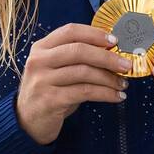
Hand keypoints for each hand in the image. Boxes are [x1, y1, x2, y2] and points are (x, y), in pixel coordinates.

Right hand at [16, 23, 131, 144]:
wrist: (27, 121)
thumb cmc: (49, 91)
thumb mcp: (56, 69)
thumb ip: (76, 58)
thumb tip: (112, 51)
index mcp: (41, 48)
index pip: (70, 31)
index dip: (95, 34)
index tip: (115, 41)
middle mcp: (39, 61)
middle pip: (79, 51)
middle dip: (107, 57)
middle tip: (126, 65)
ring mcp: (42, 80)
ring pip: (84, 72)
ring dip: (109, 78)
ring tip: (123, 84)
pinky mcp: (50, 100)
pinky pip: (85, 92)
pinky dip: (105, 93)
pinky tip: (116, 96)